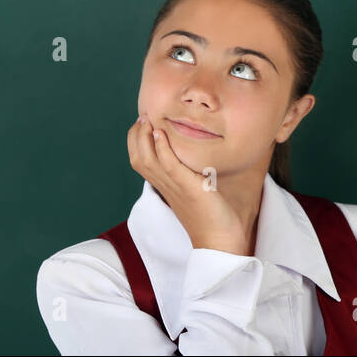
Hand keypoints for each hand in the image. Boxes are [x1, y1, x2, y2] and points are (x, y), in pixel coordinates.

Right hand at [127, 114, 248, 254]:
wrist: (219, 239)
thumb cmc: (210, 215)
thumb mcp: (194, 189)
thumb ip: (186, 175)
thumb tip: (190, 159)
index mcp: (164, 186)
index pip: (139, 161)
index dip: (136, 141)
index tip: (142, 123)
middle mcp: (165, 186)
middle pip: (137, 158)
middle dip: (136, 135)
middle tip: (143, 117)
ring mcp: (175, 187)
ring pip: (147, 160)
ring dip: (144, 138)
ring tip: (148, 120)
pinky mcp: (188, 187)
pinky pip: (169, 166)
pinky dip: (162, 149)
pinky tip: (161, 134)